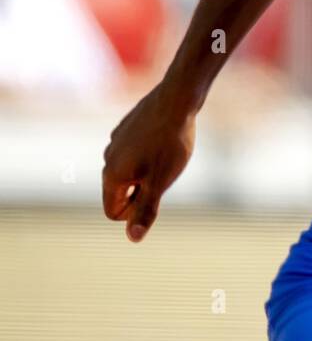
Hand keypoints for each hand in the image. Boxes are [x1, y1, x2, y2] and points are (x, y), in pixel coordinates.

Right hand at [102, 83, 196, 240]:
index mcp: (111, 176)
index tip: (156, 194)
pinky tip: (163, 142)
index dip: (135, 212)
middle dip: (141, 192)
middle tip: (164, 174)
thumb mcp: (160, 183)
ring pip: (128, 172)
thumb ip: (145, 212)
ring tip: (165, 156)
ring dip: (146, 173)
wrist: (175, 102)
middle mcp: (107, 159)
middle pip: (120, 193)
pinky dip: (147, 155)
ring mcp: (115, 142)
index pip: (113, 213)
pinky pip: (132, 154)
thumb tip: (133, 238)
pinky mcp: (125, 129)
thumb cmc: (169, 145)